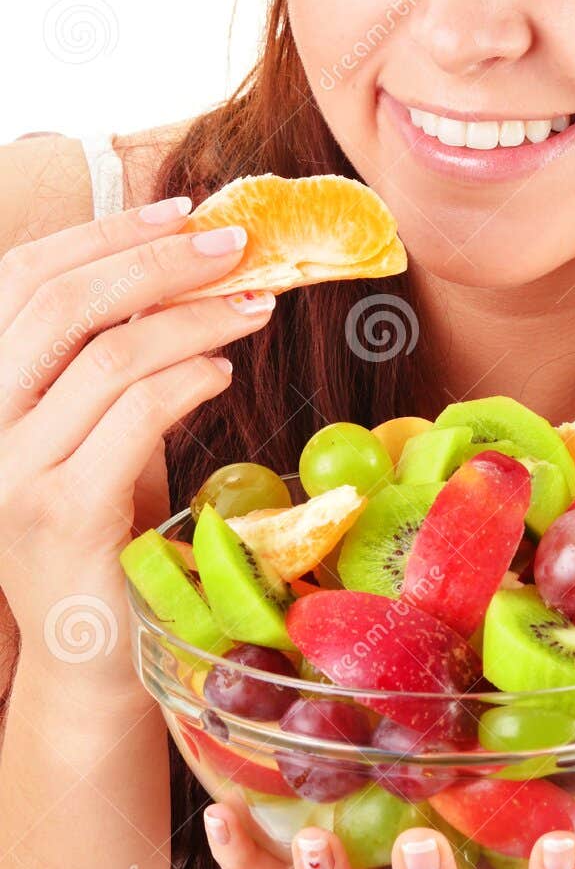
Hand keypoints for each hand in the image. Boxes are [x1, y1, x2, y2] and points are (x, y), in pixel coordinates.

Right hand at [0, 196, 276, 687]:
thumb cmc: (103, 531)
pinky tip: (225, 373)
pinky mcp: (60, 512)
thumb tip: (180, 262)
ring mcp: (7, 470)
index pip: (18, 281)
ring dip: (195, 317)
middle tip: (235, 245)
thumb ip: (108, 354)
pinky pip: (135, 415)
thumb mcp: (92, 426)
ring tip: (255, 304)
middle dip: (156, 261)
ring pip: (106, 355)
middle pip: (60, 304)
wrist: (91, 656)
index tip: (179, 212)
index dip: (99, 235)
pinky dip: (189, 379)